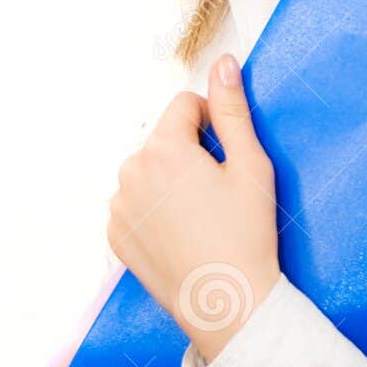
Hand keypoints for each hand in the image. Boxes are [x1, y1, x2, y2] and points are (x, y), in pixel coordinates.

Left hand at [106, 55, 279, 362]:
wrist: (227, 303)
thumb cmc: (246, 235)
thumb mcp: (251, 166)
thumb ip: (232, 110)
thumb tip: (223, 62)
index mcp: (163, 148)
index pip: (185, 105)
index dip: (213, 123)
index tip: (229, 158)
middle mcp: (130, 172)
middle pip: (163, 139)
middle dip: (189, 153)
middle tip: (219, 194)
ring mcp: (118, 206)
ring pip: (148, 172)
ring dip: (170, 181)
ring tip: (201, 217)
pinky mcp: (114, 235)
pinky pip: (135, 204)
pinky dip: (155, 210)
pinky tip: (182, 235)